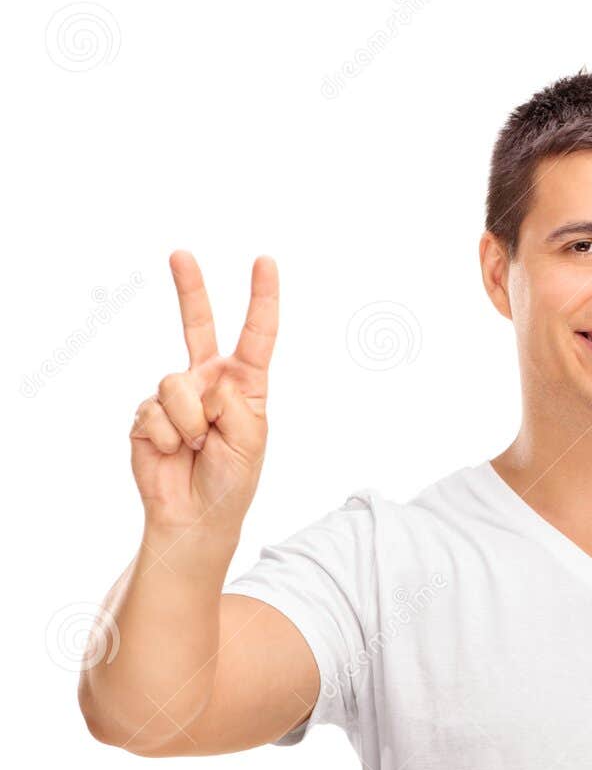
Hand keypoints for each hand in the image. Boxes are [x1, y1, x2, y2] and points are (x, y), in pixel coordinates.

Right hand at [130, 250, 277, 540]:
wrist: (195, 515)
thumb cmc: (230, 480)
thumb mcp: (251, 441)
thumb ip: (236, 405)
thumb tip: (204, 384)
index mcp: (243, 385)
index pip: (254, 337)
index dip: (261, 299)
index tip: (265, 262)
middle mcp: (208, 381)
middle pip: (197, 324)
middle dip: (190, 288)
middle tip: (180, 254)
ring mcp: (175, 395)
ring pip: (177, 385)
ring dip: (190, 423)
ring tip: (196, 446)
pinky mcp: (148, 413)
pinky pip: (155, 412)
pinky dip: (169, 437)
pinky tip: (175, 452)